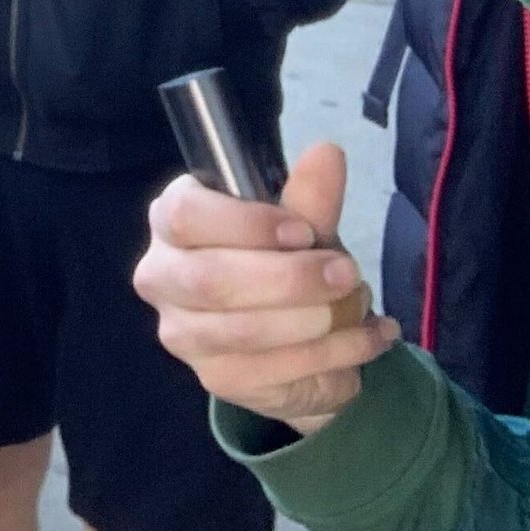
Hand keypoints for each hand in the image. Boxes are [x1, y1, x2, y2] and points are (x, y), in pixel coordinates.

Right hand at [133, 142, 400, 435]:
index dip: (246, 224)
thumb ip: (309, 198)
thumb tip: (327, 153)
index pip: (186, 216)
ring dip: (316, 323)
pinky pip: (272, 371)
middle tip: (347, 274)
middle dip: (289, 279)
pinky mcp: (214, 377)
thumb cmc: (280, 262)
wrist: (289, 337)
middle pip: (211, 280)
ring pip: (243, 331)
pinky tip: (367, 339)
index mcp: (172, 221)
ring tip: (361, 308)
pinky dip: (331, 357)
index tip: (304, 232)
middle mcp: (161, 277)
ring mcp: (182, 333)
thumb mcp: (300, 228)